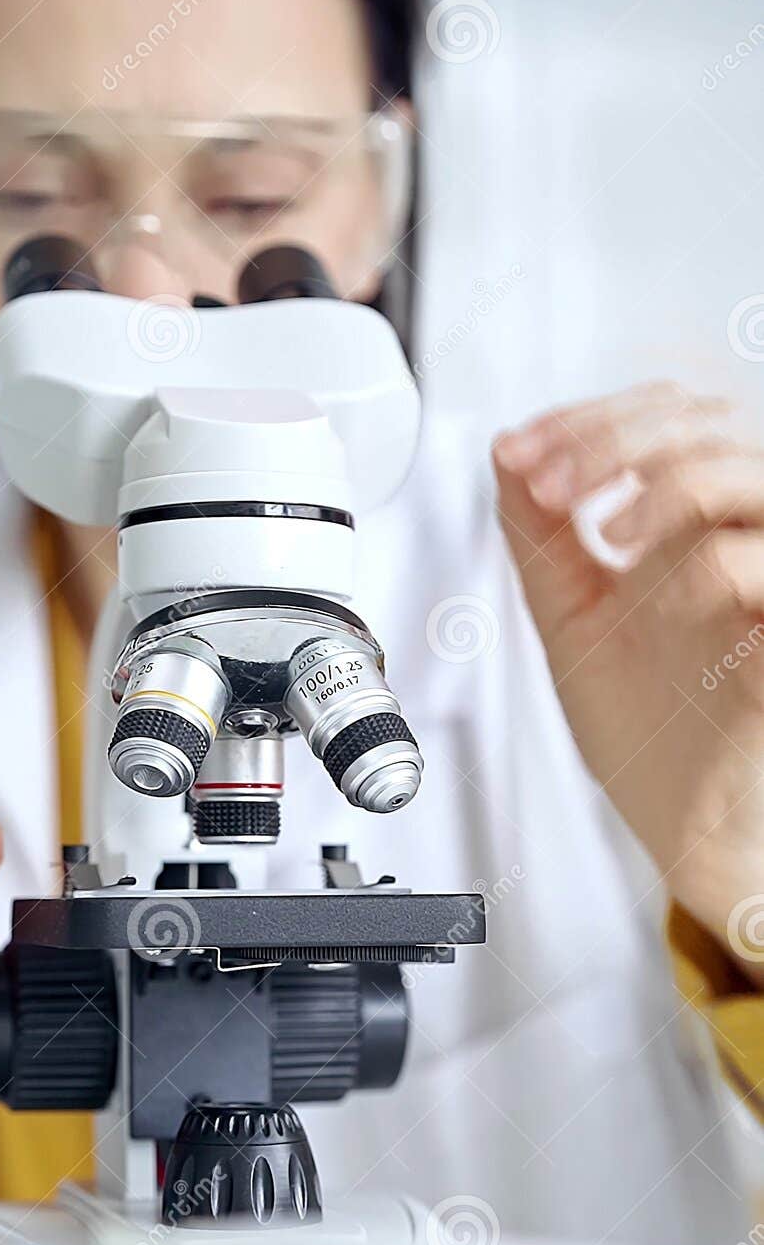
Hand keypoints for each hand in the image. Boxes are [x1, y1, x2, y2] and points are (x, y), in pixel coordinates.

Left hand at [492, 381, 763, 981]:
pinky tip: (662, 602)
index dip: (586, 420)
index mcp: (693, 523)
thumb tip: (506, 453)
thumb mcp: (574, 621)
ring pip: (746, 473)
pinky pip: (763, 566)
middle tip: (552, 485)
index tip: (522, 457)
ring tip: (610, 539)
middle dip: (613, 441)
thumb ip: (542, 539)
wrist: (689, 828)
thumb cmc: (653, 736)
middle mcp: (739, 537)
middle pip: (707, 423)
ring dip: (665, 486)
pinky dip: (707, 568)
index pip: (663, 416)